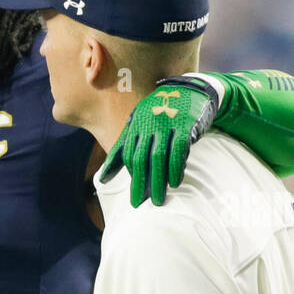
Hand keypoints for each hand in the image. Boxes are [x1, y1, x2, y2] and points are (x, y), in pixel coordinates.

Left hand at [103, 76, 218, 207]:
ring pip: (159, 157)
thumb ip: (122, 150)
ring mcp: (167, 124)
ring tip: (159, 200)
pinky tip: (175, 183)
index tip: (135, 194)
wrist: (191, 90)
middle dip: (139, 183)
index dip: (131, 175)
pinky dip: (176, 168)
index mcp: (136, 124)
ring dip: (158, 181)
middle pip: (141, 158)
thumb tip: (102, 179)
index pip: (128, 154)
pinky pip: (179, 150)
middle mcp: (149, 124)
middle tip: (139, 203)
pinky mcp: (185, 126)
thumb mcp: (138, 126)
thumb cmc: (160, 113)